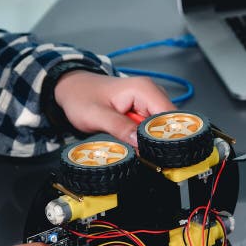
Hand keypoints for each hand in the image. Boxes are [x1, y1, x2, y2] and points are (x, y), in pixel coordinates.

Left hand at [54, 71, 175, 146]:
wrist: (74, 89)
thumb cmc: (82, 96)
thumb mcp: (96, 115)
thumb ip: (119, 128)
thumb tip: (140, 143)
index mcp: (144, 89)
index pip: (169, 117)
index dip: (166, 136)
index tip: (155, 153)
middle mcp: (153, 93)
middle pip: (171, 124)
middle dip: (160, 141)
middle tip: (144, 155)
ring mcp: (152, 103)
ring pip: (165, 129)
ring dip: (155, 142)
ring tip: (138, 150)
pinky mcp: (148, 112)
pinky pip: (157, 129)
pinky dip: (149, 140)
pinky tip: (138, 144)